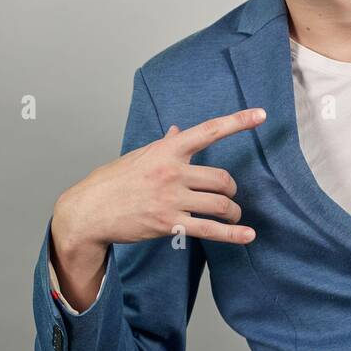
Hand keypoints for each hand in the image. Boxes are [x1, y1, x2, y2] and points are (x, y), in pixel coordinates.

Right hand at [53, 108, 265, 257]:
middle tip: (228, 194)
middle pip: (222, 178)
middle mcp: (173, 172)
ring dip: (232, 210)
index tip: (261, 115)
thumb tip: (178, 130)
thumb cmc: (113, 180)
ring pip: (220, 203)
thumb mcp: (139, 155)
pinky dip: (233, 234)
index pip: (209, 131)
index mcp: (167, 151)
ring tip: (233, 214)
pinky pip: (210, 230)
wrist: (89, 211)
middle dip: (230, 188)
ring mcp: (171, 199)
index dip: (238, 122)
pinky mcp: (169, 225)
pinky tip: (248, 235)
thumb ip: (165, 144)